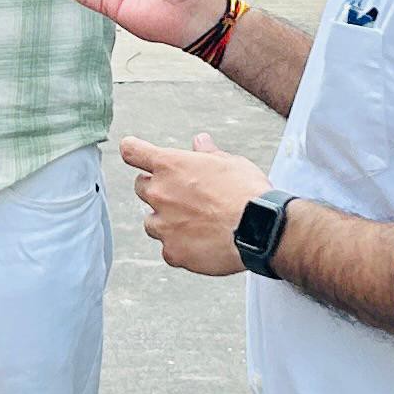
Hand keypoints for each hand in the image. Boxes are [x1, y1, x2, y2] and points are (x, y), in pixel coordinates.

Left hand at [118, 132, 269, 278]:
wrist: (261, 229)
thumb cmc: (247, 192)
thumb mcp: (230, 162)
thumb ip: (207, 154)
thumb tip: (199, 142)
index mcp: (170, 166)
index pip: (133, 151)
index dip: (133, 150)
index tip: (133, 151)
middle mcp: (159, 193)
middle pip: (141, 188)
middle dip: (157, 189)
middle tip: (182, 195)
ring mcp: (163, 225)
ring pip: (151, 222)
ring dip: (166, 221)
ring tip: (196, 224)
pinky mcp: (172, 252)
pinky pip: (169, 249)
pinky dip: (181, 247)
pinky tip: (202, 244)